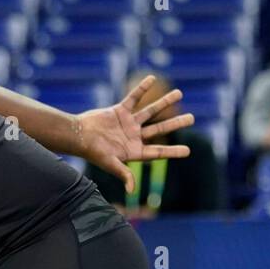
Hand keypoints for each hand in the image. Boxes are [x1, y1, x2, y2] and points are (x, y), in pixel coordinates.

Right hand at [76, 75, 194, 192]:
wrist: (77, 136)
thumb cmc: (92, 152)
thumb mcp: (110, 164)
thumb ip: (123, 174)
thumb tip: (132, 190)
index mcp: (134, 152)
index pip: (158, 152)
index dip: (173, 151)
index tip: (188, 151)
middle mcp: (134, 137)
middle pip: (160, 129)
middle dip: (176, 123)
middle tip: (192, 118)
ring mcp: (128, 123)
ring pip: (151, 111)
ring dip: (164, 102)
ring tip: (179, 93)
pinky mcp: (119, 111)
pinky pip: (133, 97)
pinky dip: (142, 88)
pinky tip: (152, 78)